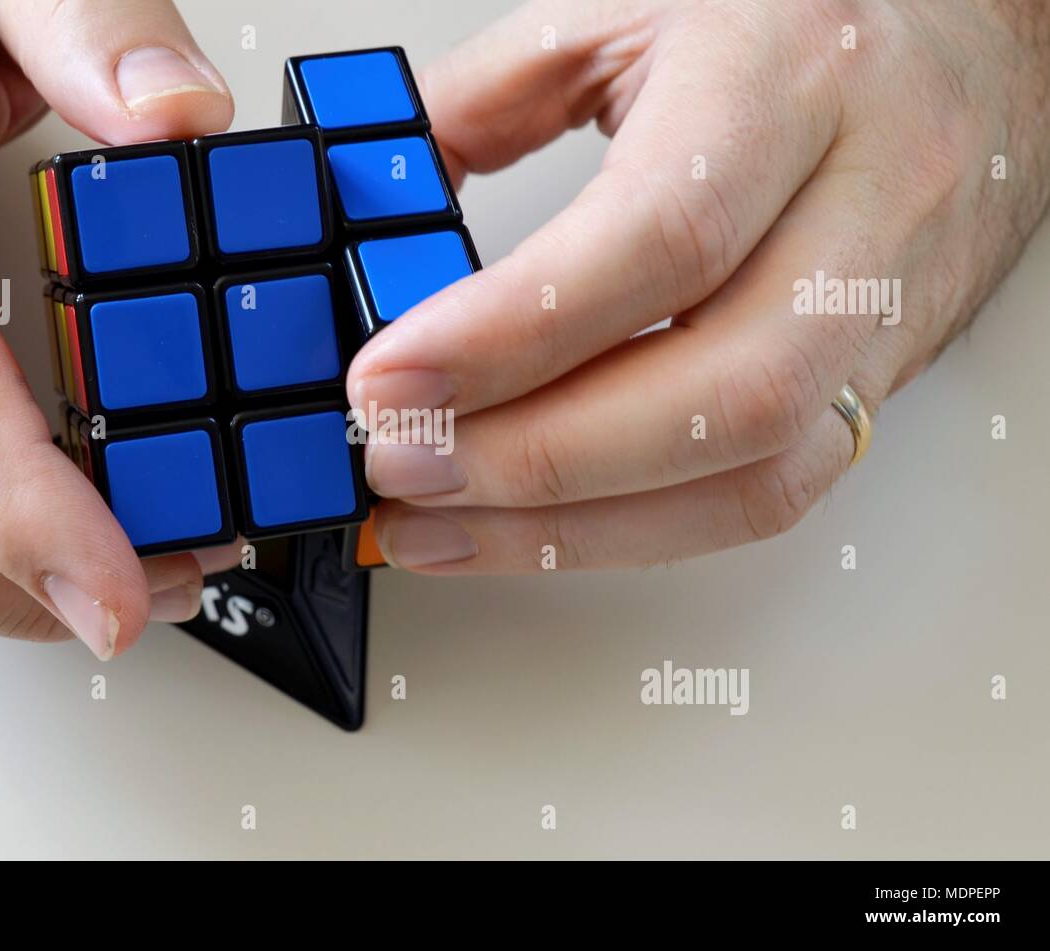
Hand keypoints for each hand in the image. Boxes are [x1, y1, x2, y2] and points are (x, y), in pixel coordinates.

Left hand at [349, 0, 1049, 572]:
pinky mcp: (877, 382)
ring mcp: (885, 307)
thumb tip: (371, 212)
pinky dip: (634, 531)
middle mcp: (866, 201)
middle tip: (402, 467)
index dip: (513, 332)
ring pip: (755, 468)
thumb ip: (486, 103)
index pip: (660, 237)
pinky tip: (533, 531)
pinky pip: (766, 492)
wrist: (966, 40)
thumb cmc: (792, 19)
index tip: (391, 383)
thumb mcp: (626, 14)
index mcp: (787, 78)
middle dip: (538, 457)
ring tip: (437, 525)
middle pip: (722, 388)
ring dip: (575, 528)